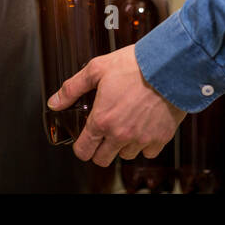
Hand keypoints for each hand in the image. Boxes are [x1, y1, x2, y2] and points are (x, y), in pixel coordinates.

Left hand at [48, 45, 186, 166]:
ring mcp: (141, 139)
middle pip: (102, 159)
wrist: (169, 65)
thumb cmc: (135, 65)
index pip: (83, 151)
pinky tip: (143, 126)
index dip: (81, 147)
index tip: (85, 140)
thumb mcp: (97, 69)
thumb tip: (55, 101)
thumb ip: (72, 88)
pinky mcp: (161, 138)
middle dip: (100, 149)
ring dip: (123, 145)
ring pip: (126, 155)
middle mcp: (120, 134)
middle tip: (104, 133)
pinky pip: (148, 152)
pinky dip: (145, 143)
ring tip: (126, 124)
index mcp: (102, 120)